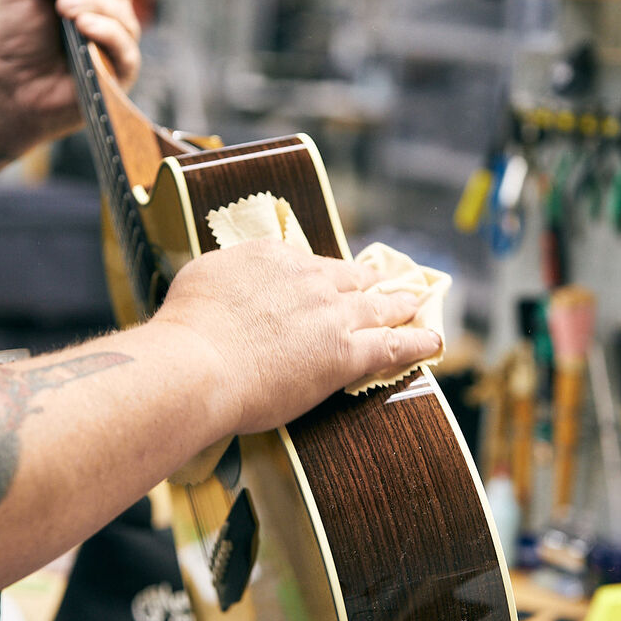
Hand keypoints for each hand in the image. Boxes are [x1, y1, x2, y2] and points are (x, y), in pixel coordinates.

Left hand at [0, 0, 141, 141]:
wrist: (7, 84)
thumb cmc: (14, 38)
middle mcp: (108, 14)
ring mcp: (116, 44)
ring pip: (123, 13)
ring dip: (94, 5)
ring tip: (62, 11)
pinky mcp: (119, 73)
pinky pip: (126, 46)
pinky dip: (107, 31)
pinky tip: (84, 27)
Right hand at [151, 240, 443, 435]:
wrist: (199, 363)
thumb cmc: (188, 327)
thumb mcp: (200, 278)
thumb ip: (225, 277)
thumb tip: (227, 282)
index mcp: (273, 257)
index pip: (307, 263)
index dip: (321, 275)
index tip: (326, 281)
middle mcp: (309, 278)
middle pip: (350, 277)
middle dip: (368, 281)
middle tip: (383, 283)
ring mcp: (332, 314)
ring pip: (378, 305)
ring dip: (399, 304)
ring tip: (414, 304)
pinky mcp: (347, 352)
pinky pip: (393, 344)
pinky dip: (417, 341)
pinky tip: (433, 341)